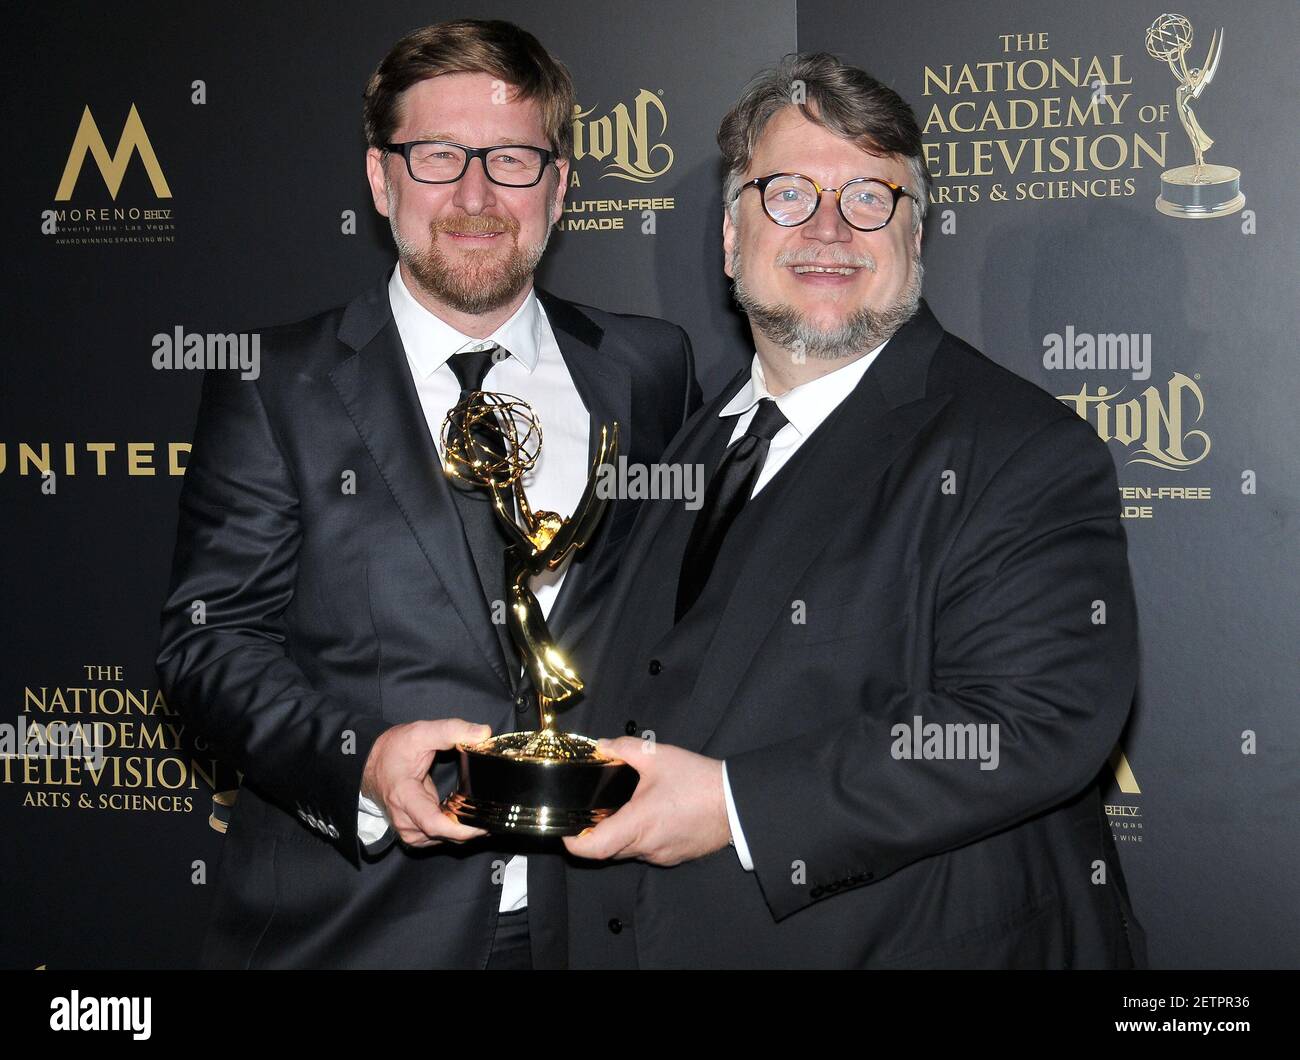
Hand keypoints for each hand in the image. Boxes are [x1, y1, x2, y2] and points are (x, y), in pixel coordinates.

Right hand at [362, 719, 490, 847]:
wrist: (370, 763)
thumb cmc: (392, 750)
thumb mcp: (420, 733)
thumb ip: (451, 730)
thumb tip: (483, 733)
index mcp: (405, 797)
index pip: (435, 824)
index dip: (462, 829)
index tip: (484, 825)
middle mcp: (405, 820)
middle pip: (444, 835)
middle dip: (471, 828)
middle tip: (494, 813)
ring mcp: (408, 829)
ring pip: (443, 839)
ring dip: (463, 829)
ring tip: (481, 812)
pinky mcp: (413, 832)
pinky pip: (439, 837)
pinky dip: (453, 828)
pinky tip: (463, 814)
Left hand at [563, 737, 730, 865]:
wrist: (736, 802)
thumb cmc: (700, 781)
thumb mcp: (658, 756)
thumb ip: (625, 748)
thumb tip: (602, 745)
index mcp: (638, 824)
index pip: (593, 848)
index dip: (573, 842)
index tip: (566, 829)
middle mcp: (647, 846)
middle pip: (608, 850)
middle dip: (597, 832)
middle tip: (595, 808)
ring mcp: (661, 856)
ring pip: (628, 851)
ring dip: (621, 834)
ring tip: (627, 808)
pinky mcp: (674, 857)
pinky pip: (648, 851)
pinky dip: (642, 837)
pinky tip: (652, 815)